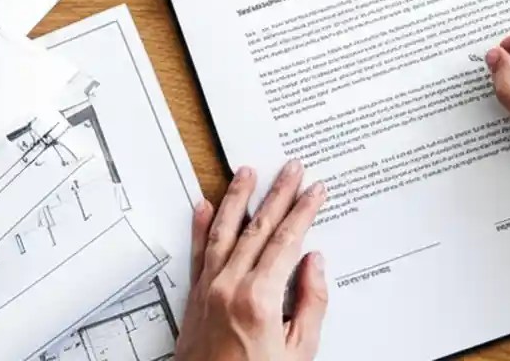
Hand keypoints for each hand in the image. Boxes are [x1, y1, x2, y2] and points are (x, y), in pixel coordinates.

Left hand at [176, 161, 328, 360]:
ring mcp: (208, 290)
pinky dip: (200, 226)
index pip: (286, 241)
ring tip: (246, 172)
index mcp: (259, 299)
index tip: (315, 190)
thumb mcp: (299, 352)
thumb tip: (314, 264)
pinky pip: (197, 253)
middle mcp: (229, 287)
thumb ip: (311, 303)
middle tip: (290, 167)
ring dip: (237, 198)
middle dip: (277, 193)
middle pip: (257, 228)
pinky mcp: (194, 299)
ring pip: (223, 231)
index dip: (303, 211)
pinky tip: (202, 206)